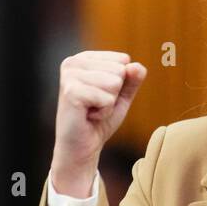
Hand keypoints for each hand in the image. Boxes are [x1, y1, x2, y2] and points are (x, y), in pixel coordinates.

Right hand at [50, 50, 146, 195]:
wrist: (81, 146)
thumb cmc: (99, 120)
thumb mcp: (121, 96)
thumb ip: (132, 79)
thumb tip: (136, 66)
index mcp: (84, 58)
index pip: (123, 60)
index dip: (120, 84)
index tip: (102, 96)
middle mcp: (73, 62)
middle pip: (120, 70)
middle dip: (114, 94)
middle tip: (96, 106)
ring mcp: (70, 76)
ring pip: (115, 83)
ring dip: (108, 103)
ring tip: (92, 111)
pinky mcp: (71, 92)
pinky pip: (107, 98)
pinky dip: (104, 112)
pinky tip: (88, 116)